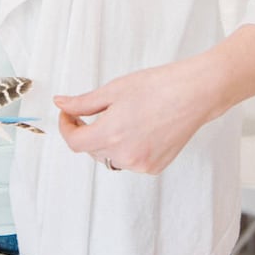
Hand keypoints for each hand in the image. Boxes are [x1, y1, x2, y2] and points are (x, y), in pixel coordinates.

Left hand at [54, 61, 209, 174]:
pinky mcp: (154, 168)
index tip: (69, 115)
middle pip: (92, 150)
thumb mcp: (113, 90)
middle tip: (96, 110)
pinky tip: (139, 128)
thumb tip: (60, 104)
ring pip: (111, 158)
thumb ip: (83, 102)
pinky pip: (130, 161)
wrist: (193, 94)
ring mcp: (140, 165)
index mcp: (110, 134)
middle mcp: (124, 156)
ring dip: (107, 142)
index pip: (74, 142)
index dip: (66, 127)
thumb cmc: (157, 87)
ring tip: (123, 117)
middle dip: (88, 131)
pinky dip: (127, 148)